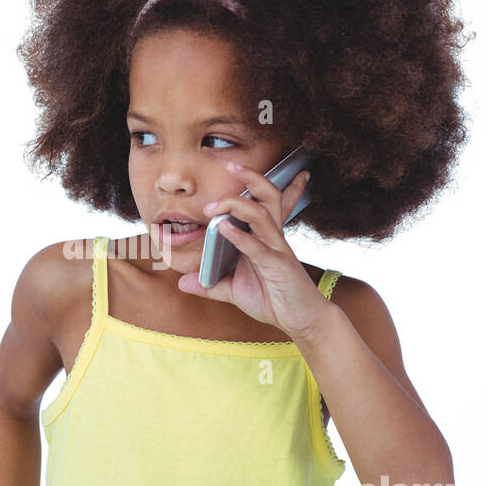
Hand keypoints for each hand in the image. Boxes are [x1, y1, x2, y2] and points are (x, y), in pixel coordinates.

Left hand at [177, 161, 329, 340]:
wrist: (302, 319)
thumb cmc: (273, 299)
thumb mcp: (235, 291)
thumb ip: (210, 285)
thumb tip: (183, 283)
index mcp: (265, 236)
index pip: (261, 201)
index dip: (252, 182)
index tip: (233, 166)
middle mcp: (273, 237)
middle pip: (268, 196)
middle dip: (250, 178)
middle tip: (231, 166)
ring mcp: (277, 249)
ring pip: (262, 214)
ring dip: (237, 204)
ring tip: (212, 206)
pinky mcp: (279, 266)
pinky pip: (258, 246)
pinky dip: (240, 236)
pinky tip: (223, 228)